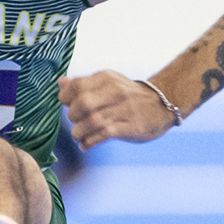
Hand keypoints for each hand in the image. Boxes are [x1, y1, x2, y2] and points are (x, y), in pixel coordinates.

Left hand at [58, 71, 179, 149]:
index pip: (77, 85)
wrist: (162, 104)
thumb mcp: (108, 82)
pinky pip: (103, 134)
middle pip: (83, 104)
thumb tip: (61, 83)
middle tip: (75, 121)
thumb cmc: (128, 95)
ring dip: (79, 131)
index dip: (66, 97)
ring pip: (91, 121)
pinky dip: (89, 141)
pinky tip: (84, 144)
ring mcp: (123, 110)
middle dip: (73, 116)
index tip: (67, 105)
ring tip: (79, 134)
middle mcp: (115, 92)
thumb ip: (84, 84)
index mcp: (106, 78)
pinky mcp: (129, 127)